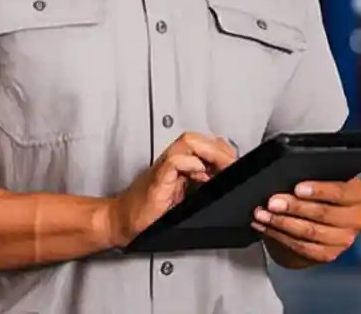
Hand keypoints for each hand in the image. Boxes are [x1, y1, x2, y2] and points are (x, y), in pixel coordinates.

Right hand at [104, 132, 237, 248]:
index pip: (206, 145)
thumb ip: (201, 188)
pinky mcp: (157, 180)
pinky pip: (174, 161)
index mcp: (180, 166)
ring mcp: (164, 169)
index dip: (224, 151)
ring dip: (210, 152)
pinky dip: (190, 164)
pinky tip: (200, 175)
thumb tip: (228, 186)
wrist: (121, 222)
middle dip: (220, 150)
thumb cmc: (149, 215)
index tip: (238, 166)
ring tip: (223, 167)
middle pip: (198, 139)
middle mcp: (172, 163)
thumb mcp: (184, 201)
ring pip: (188, 142)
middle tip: (233, 165)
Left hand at [251, 178, 360, 265]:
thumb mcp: (316, 178)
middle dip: (293, 207)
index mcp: (357, 195)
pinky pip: (302, 247)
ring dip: (281, 222)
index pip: (342, 192)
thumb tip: (286, 174)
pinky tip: (265, 227)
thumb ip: (309, 174)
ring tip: (263, 214)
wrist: (311, 221)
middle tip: (272, 202)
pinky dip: (279, 236)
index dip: (319, 190)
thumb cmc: (313, 193)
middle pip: (323, 213)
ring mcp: (343, 240)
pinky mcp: (327, 254)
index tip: (297, 188)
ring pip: (310, 231)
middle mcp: (355, 219)